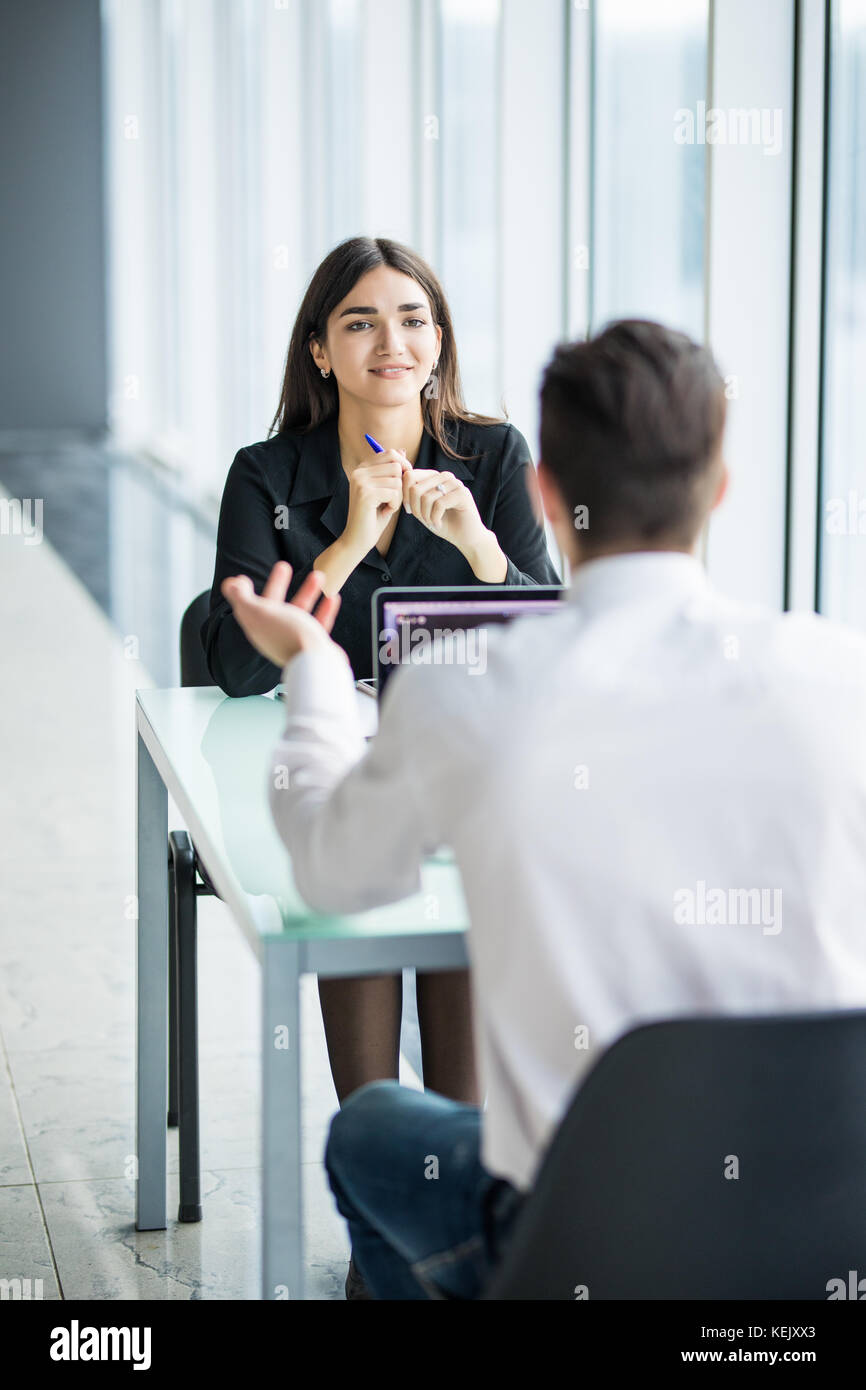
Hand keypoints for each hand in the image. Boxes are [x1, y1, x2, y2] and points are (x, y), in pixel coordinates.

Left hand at [221, 561, 346, 670]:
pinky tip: (333, 598)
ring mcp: (295, 640)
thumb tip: (229, 584)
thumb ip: (243, 598)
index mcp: (259, 627)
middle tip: (283, 566)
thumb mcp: (260, 612)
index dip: (244, 592)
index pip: (248, 607)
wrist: (316, 663)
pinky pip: (318, 624)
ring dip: (307, 592)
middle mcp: (275, 634)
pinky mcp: (314, 646)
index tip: (243, 578)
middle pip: (274, 606)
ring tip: (319, 575)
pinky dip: (324, 610)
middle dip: (278, 584)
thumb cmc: (289, 635)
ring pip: (299, 612)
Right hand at [342, 447, 409, 557]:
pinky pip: (394, 493)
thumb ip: (392, 471)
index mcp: (362, 468)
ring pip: (397, 480)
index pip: (391, 453)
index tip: (400, 486)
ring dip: (398, 497)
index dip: (403, 468)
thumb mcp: (386, 490)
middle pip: (396, 465)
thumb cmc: (373, 516)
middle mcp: (359, 471)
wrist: (357, 539)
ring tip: (386, 506)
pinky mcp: (365, 494)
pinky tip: (384, 511)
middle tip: (392, 499)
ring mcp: (361, 482)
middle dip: (401, 485)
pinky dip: (394, 505)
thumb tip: (402, 450)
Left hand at [402, 468, 488, 554]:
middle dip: (415, 508)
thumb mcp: (421, 509)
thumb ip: (411, 496)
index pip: (409, 476)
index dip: (404, 496)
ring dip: (425, 515)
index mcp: (434, 476)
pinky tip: (438, 524)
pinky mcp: (463, 494)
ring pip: (426, 497)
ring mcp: (455, 483)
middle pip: (415, 488)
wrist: (466, 538)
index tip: (409, 511)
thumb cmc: (443, 523)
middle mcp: (445, 476)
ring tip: (431, 523)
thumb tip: (396, 484)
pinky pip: (439, 504)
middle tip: (423, 520)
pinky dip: (434, 518)